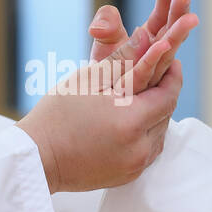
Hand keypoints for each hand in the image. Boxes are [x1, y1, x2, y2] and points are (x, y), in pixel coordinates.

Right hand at [17, 38, 185, 192]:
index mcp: (131, 120)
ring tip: (141, 97)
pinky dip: (145, 134)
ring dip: (155, 114)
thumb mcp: (89, 79)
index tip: (171, 60)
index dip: (173, 76)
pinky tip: (130, 121)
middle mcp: (139, 148)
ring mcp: (134, 165)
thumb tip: (145, 35)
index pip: (169, 95)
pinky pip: (148, 151)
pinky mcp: (128, 176)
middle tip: (157, 74)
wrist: (38, 158)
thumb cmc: (57, 114)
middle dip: (164, 93)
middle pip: (166, 115)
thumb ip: (123, 58)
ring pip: (160, 134)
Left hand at [89, 0, 195, 89]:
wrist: (98, 102)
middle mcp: (157, 54)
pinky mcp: (145, 89)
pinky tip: (161, 44)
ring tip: (191, 18)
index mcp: (150, 38)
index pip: (162, 14)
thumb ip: (106, 24)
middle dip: (180, 11)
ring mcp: (155, 72)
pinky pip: (149, 71)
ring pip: (168, 50)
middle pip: (172, 29)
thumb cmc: (105, 70)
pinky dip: (155, 57)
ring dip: (178, 33)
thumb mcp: (104, 40)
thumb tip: (100, 23)